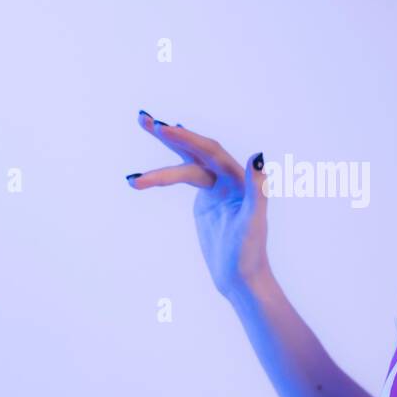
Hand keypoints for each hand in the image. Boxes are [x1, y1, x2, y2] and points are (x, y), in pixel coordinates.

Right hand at [126, 110, 269, 296]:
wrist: (242, 278)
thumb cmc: (249, 253)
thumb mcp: (253, 220)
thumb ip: (257, 187)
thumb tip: (257, 155)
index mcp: (239, 179)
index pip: (209, 152)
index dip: (187, 139)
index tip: (163, 129)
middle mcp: (229, 179)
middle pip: (196, 150)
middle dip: (170, 135)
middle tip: (142, 118)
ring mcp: (216, 189)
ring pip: (187, 163)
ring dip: (165, 151)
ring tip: (139, 138)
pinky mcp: (206, 201)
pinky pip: (186, 177)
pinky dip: (170, 168)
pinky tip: (163, 154)